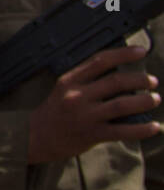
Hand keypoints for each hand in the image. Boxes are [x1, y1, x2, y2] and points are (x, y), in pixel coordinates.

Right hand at [26, 45, 161, 163]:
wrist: (36, 137)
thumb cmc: (54, 111)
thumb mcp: (63, 88)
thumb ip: (86, 79)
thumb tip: (120, 70)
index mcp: (70, 81)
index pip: (100, 61)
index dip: (124, 54)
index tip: (141, 51)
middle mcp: (77, 96)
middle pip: (116, 82)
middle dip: (140, 80)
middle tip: (153, 81)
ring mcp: (85, 116)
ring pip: (123, 105)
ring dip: (144, 101)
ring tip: (155, 99)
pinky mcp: (92, 134)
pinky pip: (123, 131)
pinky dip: (142, 129)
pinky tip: (155, 126)